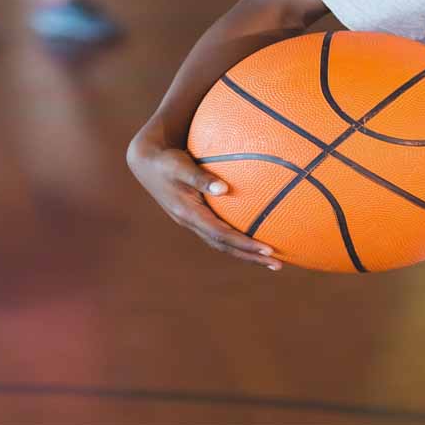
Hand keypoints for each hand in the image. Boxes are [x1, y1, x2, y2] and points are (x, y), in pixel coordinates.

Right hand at [126, 128, 281, 270]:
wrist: (147, 163)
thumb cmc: (167, 161)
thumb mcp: (181, 166)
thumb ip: (201, 178)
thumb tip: (224, 188)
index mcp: (188, 214)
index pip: (221, 235)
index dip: (244, 244)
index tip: (267, 249)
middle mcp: (192, 222)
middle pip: (225, 247)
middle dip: (251, 256)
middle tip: (277, 264)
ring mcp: (193, 221)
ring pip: (222, 242)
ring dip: (246, 252)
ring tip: (271, 258)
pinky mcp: (196, 215)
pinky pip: (220, 232)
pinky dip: (237, 238)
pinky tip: (253, 234)